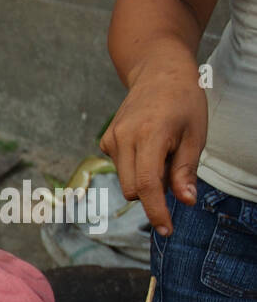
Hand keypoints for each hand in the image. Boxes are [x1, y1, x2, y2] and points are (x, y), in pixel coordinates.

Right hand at [99, 58, 207, 235]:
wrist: (159, 71)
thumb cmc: (184, 101)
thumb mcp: (196, 134)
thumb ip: (186, 170)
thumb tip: (184, 201)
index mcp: (150, 135)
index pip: (146, 185)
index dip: (156, 211)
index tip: (165, 229)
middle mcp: (124, 138)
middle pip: (132, 189)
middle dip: (152, 194)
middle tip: (174, 173)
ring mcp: (111, 138)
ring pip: (125, 180)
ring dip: (143, 179)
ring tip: (163, 152)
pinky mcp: (106, 140)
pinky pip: (120, 167)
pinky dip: (135, 166)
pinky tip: (147, 145)